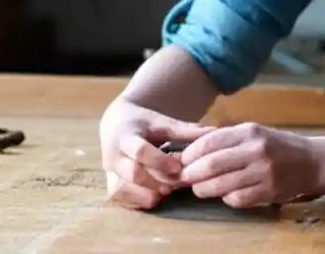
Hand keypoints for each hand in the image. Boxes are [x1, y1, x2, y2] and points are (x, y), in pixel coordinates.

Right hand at [99, 99, 213, 209]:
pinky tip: (154, 197)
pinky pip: (119, 198)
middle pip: (132, 173)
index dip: (160, 161)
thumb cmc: (144, 123)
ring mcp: (109, 171)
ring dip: (145, 194)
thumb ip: (185, 130)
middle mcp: (113, 154)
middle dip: (156, 180)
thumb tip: (214, 131)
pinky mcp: (109, 183)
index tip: (178, 167)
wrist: (116, 124)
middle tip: (176, 184)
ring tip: (165, 192)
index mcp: (125, 134)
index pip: (140, 151)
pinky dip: (137, 201)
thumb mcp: (162, 122)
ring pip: (121, 189)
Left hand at [178, 122, 319, 208]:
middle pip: (212, 164)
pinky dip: (226, 198)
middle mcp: (256, 150)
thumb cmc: (276, 145)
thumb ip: (227, 138)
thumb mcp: (254, 131)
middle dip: (192, 173)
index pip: (210, 141)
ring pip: (222, 185)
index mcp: (249, 131)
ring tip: (199, 188)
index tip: (182, 160)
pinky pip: (237, 199)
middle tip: (183, 177)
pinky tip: (226, 194)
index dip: (191, 153)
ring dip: (204, 189)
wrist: (311, 162)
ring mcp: (263, 172)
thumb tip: (192, 148)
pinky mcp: (269, 192)